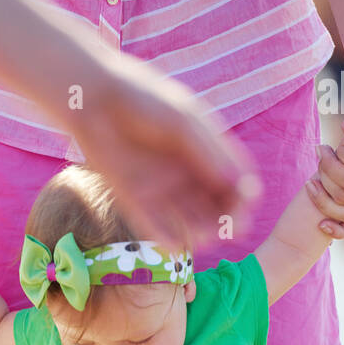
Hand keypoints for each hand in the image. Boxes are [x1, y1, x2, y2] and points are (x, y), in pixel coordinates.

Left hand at [68, 55, 261, 247]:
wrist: (96, 99)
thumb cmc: (142, 100)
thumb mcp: (182, 121)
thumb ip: (208, 151)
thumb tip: (239, 184)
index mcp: (206, 150)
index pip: (235, 179)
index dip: (244, 193)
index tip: (247, 201)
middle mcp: (187, 173)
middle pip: (216, 205)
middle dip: (227, 219)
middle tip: (230, 229)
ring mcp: (163, 188)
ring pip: (189, 220)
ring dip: (200, 231)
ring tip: (203, 235)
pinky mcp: (136, 200)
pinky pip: (155, 226)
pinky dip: (166, 237)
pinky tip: (175, 244)